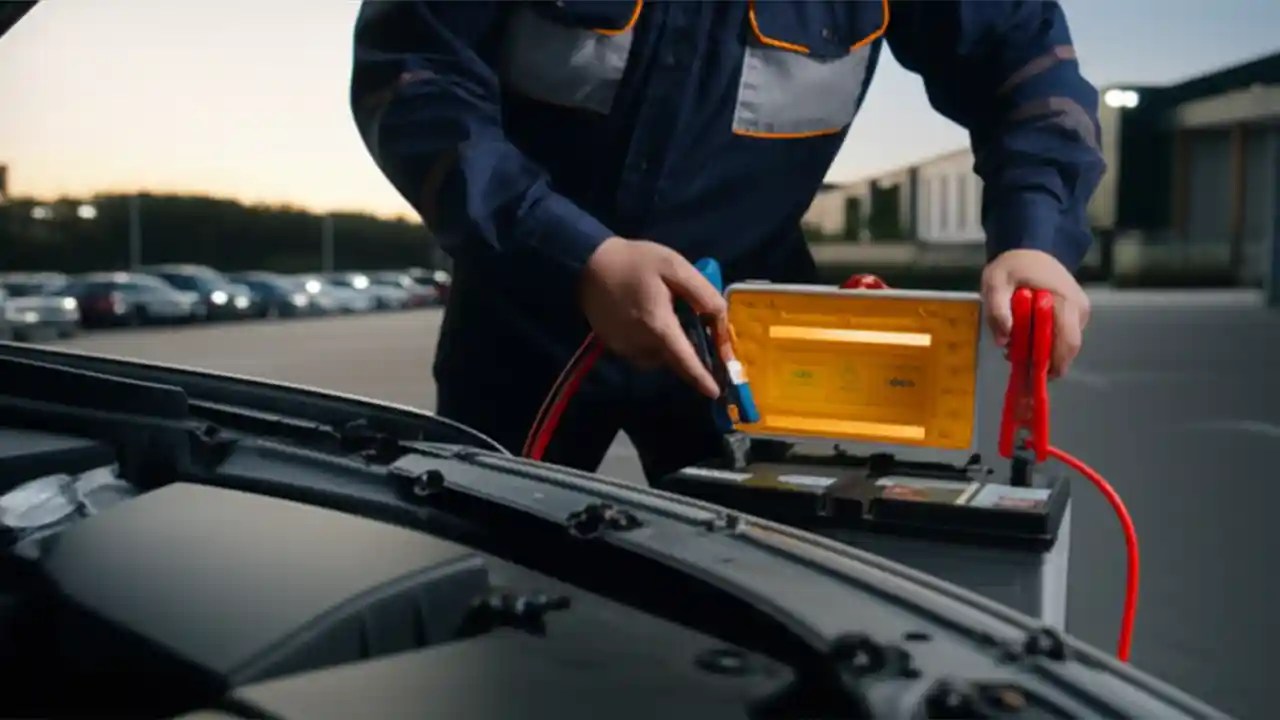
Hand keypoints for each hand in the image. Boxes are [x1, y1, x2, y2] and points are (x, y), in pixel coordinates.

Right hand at [579, 237, 725, 396]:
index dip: (702, 379)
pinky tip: (649, 320)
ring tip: (669, 319)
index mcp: (659, 327)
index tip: (715, 392)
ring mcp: (624, 347)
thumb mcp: (676, 266)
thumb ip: (703, 294)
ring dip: (669, 347)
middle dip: (689, 354)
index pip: (685, 361)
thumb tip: (720, 324)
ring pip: (658, 357)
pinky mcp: (613, 346)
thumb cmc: (634, 262)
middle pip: (674, 359)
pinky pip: (641, 353)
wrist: (587, 262)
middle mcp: (640, 345)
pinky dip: (652, 343)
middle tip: (697, 331)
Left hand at [981, 249, 1090, 377]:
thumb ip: (997, 309)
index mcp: (1064, 301)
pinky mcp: (1074, 313)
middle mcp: (1078, 309)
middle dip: (1045, 362)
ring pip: (1065, 344)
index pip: (1067, 342)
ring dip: (1044, 352)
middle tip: (1019, 362)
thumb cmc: (1013, 265)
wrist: (1030, 248)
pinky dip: (1046, 342)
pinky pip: (1063, 335)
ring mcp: (1079, 311)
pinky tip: (1027, 338)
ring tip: (1017, 347)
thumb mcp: (995, 282)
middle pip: (1068, 349)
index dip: (1053, 363)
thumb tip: (1005, 340)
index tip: (1032, 374)